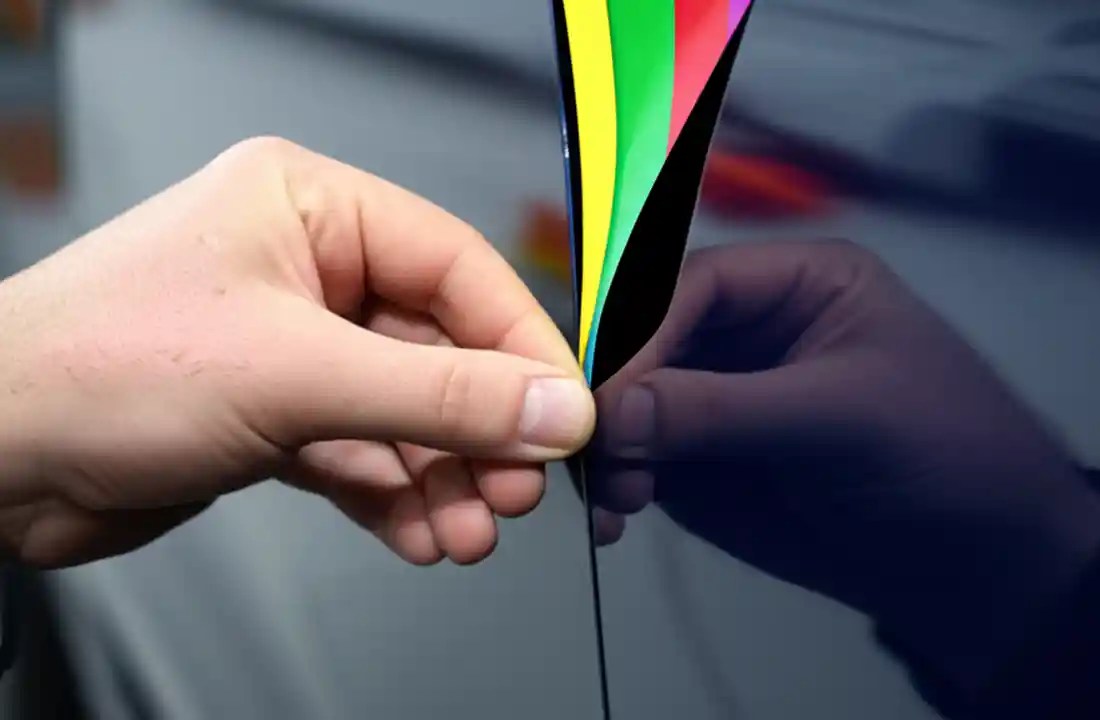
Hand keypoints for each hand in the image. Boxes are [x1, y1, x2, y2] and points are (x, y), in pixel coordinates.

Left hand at [0, 137, 593, 567]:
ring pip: (403, 410)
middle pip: (436, 347)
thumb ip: (440, 397)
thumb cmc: (95, 369)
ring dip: (442, 476)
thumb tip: (551, 408)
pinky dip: (395, 494)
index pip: (456, 266)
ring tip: (470, 530)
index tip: (562, 413)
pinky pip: (362, 450)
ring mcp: (290, 344)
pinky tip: (423, 534)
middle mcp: (304, 267)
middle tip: (516, 488)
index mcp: (308, 207)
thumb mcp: (298, 376)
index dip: (519, 344)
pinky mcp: (273, 413)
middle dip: (478, 428)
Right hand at [589, 240, 1099, 692]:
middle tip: (592, 451)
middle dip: (613, 393)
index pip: (691, 284)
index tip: (603, 395)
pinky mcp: (707, 462)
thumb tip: (611, 412)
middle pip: (645, 338)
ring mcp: (720, 398)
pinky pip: (640, 460)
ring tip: (617, 501)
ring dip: (608, 448)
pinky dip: (617, 487)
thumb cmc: (943, 455)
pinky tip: (618, 520)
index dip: (638, 331)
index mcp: (796, 283)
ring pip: (630, 403)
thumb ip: (723, 410)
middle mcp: (747, 330)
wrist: (980, 566)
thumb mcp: (840, 419)